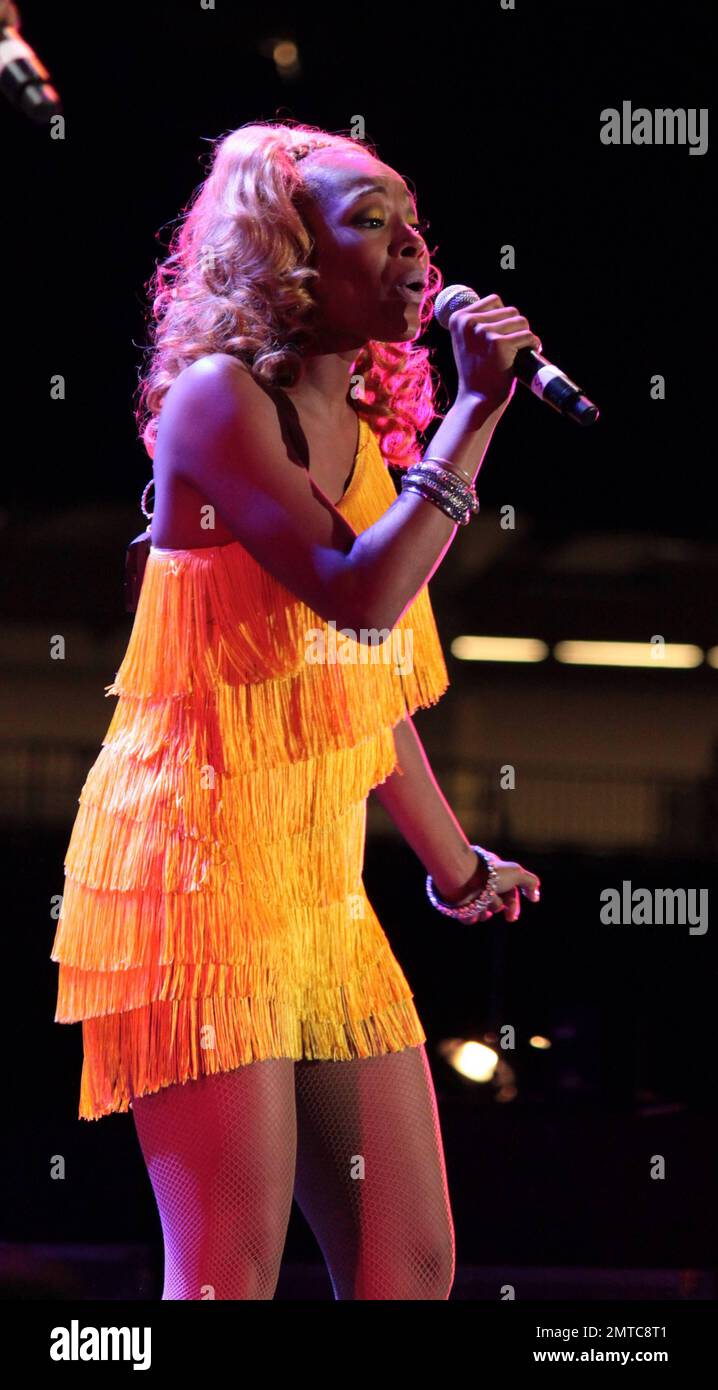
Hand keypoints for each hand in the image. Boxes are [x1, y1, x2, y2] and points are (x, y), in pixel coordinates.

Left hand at [443, 849, 540, 922]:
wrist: (462, 878)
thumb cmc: (490, 874)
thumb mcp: (516, 873)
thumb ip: (530, 882)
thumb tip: (535, 897)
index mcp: (494, 873)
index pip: (509, 892)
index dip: (513, 904)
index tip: (512, 917)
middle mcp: (482, 883)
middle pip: (498, 903)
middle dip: (501, 907)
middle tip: (508, 917)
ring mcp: (470, 894)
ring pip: (484, 912)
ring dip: (487, 909)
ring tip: (481, 903)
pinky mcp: (458, 904)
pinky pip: (469, 918)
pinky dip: (472, 915)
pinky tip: (470, 908)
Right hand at [449, 293, 541, 408]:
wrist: (477, 400)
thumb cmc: (476, 373)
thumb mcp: (468, 342)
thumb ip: (477, 322)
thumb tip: (497, 304)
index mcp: (458, 318)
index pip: (494, 301)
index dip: (503, 319)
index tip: (500, 339)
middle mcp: (469, 322)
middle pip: (510, 310)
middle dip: (515, 329)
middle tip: (511, 349)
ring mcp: (484, 332)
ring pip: (521, 321)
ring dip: (524, 336)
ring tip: (518, 352)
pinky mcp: (499, 343)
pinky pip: (528, 336)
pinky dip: (533, 345)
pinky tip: (528, 355)